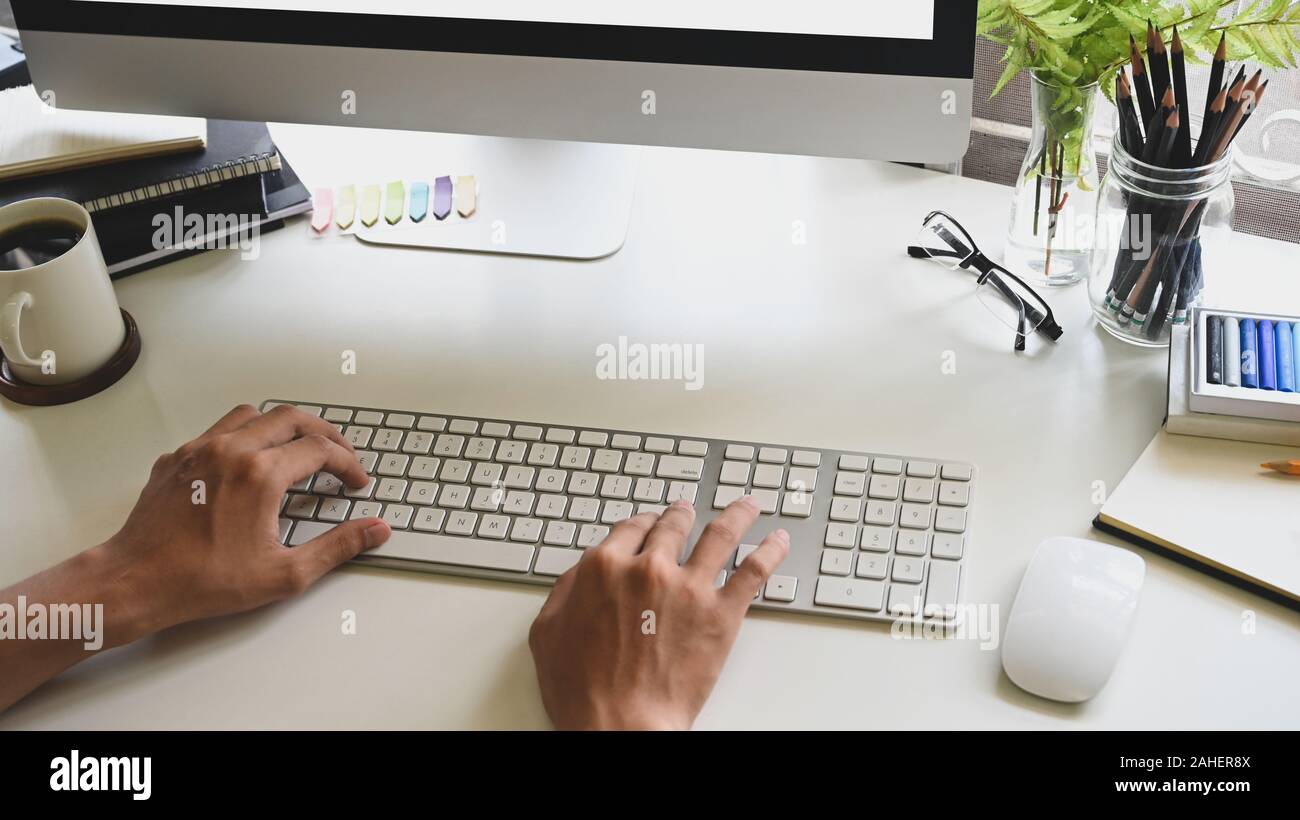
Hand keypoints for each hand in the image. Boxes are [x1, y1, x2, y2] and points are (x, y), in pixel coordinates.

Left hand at [92, 404, 391, 644]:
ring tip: (297, 447)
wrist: (134, 582)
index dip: (348, 464)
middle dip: (324, 434)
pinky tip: (247, 463)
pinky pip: (218, 430)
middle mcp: (231, 451)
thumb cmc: (200, 580)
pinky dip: (243, 436)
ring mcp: (200, 450)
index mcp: (260, 475)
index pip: (320, 450)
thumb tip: (373, 531)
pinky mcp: (177, 458)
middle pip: (291, 418)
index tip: (355, 481)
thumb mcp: (284, 574)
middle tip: (339, 454)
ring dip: (282, 426)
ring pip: (253, 414)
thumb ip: (337, 547)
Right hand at [528, 497, 788, 729]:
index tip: (647, 524)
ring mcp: (689, 588)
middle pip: (672, 526)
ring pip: (720, 534)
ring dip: (737, 514)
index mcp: (604, 567)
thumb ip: (565, 592)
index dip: (640, 525)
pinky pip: (754, 571)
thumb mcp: (548, 633)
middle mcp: (648, 568)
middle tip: (689, 513)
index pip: (629, 529)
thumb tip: (579, 574)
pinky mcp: (721, 614)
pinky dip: (770, 550)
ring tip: (747, 505)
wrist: (619, 725)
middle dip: (681, 516)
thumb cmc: (583, 691)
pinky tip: (779, 540)